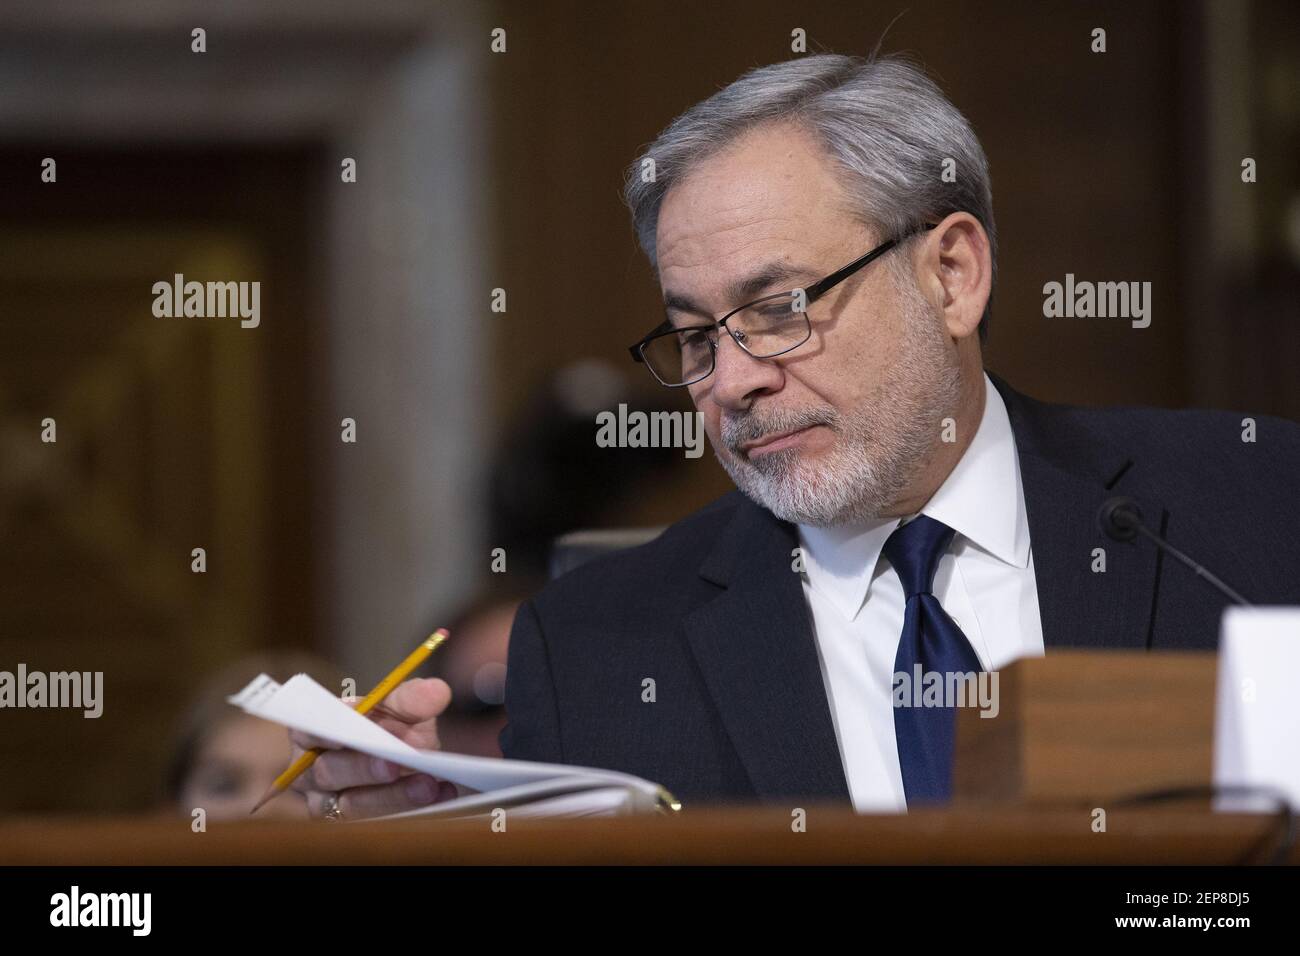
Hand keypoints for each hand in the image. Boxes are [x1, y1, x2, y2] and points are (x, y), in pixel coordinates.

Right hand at [290, 677, 457, 819]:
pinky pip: (378, 824)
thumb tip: (437, 691)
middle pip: (328, 771)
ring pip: (352, 804)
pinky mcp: (353, 827)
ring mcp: (328, 803)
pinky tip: (440, 794)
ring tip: (428, 785)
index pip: (308, 730)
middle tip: (394, 763)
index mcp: (313, 733)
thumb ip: (411, 699)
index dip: (323, 732)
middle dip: (363, 767)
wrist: (401, 758)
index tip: (347, 731)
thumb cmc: (386, 727)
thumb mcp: (398, 708)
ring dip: (393, 795)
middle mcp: (312, 771)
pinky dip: (412, 808)